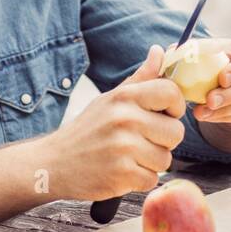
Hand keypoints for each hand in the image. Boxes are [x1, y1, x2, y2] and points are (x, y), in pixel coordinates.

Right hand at [48, 44, 185, 201]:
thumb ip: (140, 78)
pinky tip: (121, 171)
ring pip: (166, 159)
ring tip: (127, 157)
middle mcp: (125, 119)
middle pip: (176, 132)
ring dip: (150, 163)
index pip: (171, 92)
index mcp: (124, 97)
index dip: (175, 107)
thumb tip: (160, 51)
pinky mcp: (122, 174)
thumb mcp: (110, 99)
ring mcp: (123, 147)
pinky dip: (139, 180)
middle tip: (140, 141)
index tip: (164, 115)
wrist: (54, 162)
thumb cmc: (88, 130)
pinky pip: (152, 179)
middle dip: (163, 141)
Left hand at [186, 33, 230, 126]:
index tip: (221, 78)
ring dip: (226, 110)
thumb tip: (170, 51)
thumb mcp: (212, 48)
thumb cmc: (222, 57)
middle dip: (230, 94)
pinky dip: (229, 118)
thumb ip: (194, 48)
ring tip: (201, 112)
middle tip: (208, 100)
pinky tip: (210, 116)